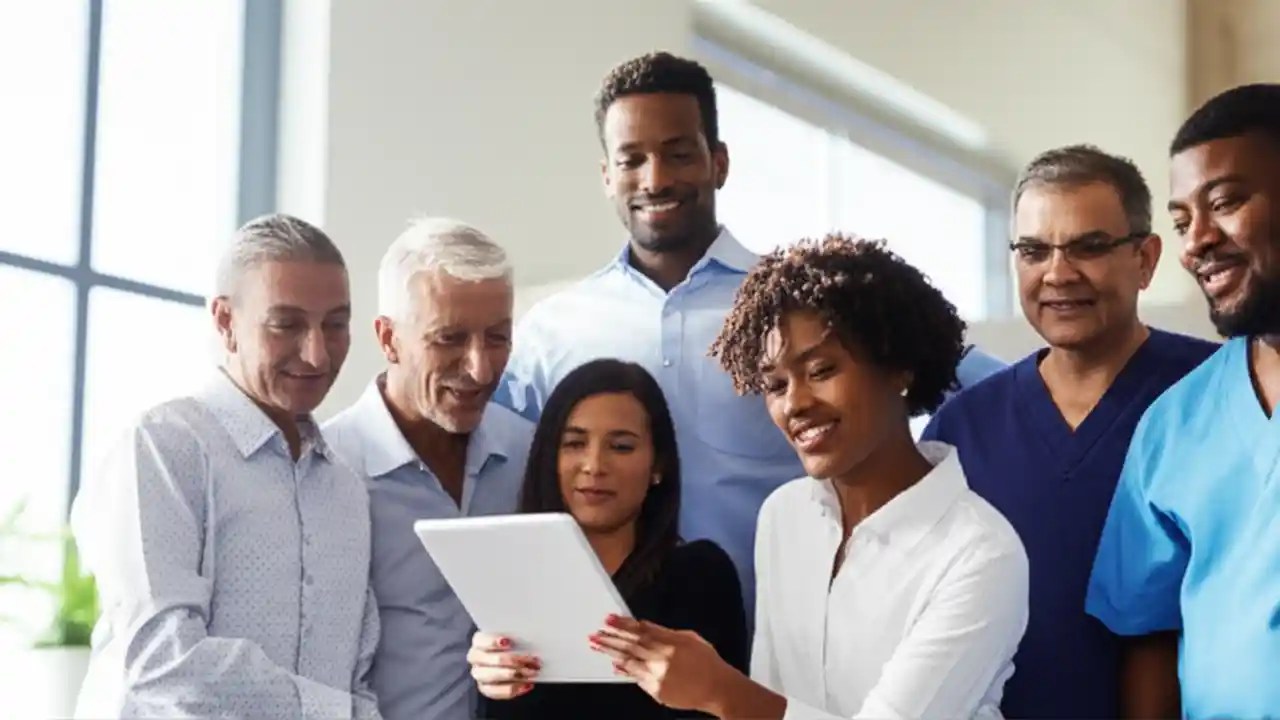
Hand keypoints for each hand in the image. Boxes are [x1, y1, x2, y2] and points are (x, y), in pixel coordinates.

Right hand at [466, 632, 539, 700]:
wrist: (506, 658)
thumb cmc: (511, 644)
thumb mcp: (513, 637)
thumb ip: (517, 637)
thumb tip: (531, 640)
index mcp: (479, 640)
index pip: (482, 640)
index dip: (493, 642)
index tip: (509, 642)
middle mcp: (475, 657)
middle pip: (492, 659)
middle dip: (515, 660)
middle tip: (534, 661)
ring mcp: (478, 674)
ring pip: (494, 676)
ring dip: (516, 675)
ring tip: (532, 673)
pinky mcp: (485, 688)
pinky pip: (497, 692)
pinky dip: (513, 689)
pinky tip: (527, 685)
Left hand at [589, 614, 732, 711]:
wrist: (718, 689)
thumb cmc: (707, 663)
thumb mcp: (690, 638)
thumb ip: (664, 632)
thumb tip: (644, 624)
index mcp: (670, 642)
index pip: (639, 630)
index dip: (622, 624)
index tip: (607, 618)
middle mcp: (662, 659)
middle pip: (630, 645)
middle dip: (610, 638)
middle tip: (594, 633)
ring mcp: (657, 676)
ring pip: (628, 661)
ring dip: (610, 653)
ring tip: (595, 646)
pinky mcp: (657, 691)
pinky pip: (636, 679)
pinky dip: (624, 671)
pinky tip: (614, 666)